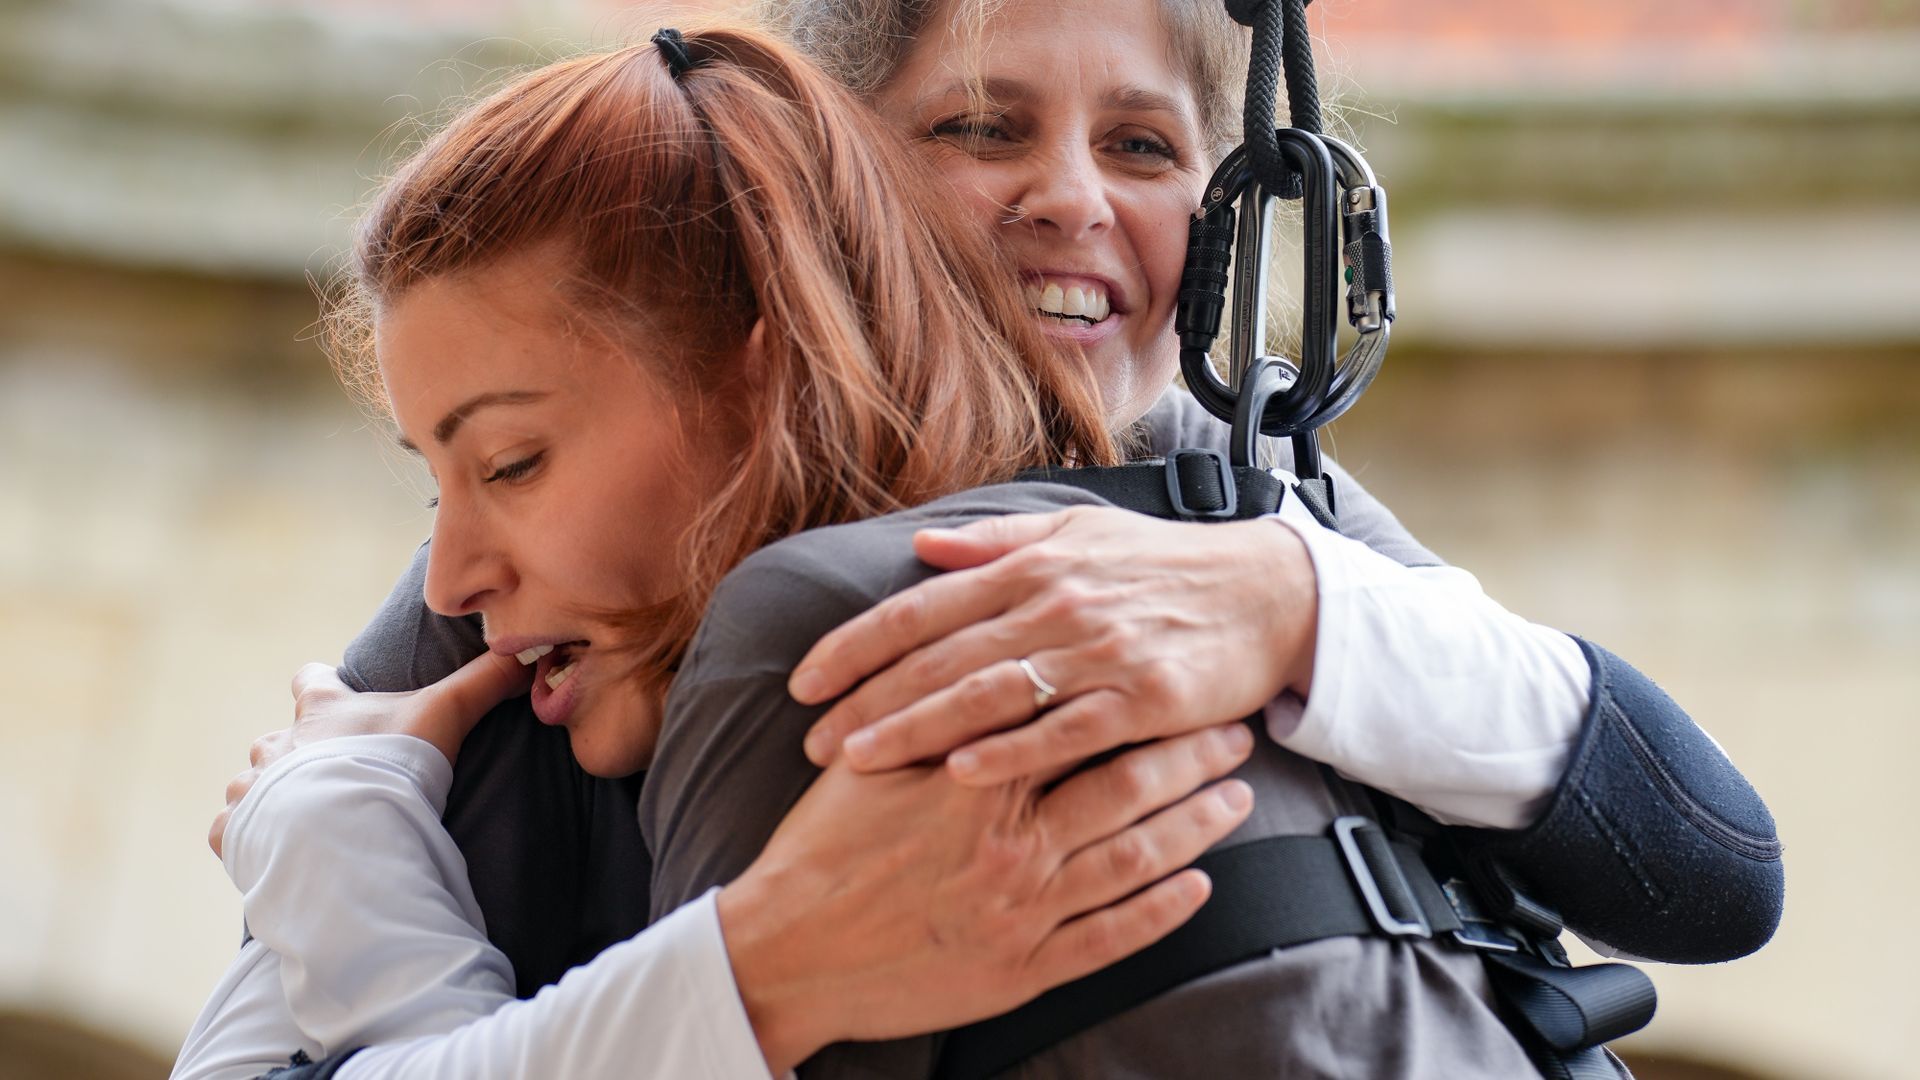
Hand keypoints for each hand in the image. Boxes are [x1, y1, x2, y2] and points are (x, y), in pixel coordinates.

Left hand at [208, 652, 528, 858]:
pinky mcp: (235, 834)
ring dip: (269, 798)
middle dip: (294, 755)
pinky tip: (273, 853)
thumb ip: (485, 683)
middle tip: (331, 779)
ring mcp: (250, 789)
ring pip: (249, 785)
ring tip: (303, 823)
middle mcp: (277, 743)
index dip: (319, 685)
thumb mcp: (445, 714)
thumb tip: (526, 652)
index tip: (331, 693)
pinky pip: (230, 831)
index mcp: (321, 709)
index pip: (310, 680)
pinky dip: (247, 840)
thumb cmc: (391, 764)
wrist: (346, 831)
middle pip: (275, 739)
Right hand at [717, 722, 1255, 1072]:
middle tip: (1236, 732)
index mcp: (976, 780)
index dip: (1139, 700)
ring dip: (1195, 828)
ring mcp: (1023, 910)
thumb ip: (925, 706)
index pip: (1080, 725)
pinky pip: (1110, 939)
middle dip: (1190, 758)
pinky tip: (1198, 888)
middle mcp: (1011, 842)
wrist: (786, 951)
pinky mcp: (1023, 970)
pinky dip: (1161, 913)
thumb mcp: (866, 762)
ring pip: (1133, 860)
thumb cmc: (821, 850)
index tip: (1182, 678)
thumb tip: (972, 654)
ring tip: (1238, 801)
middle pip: (1126, 787)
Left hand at [791, 506, 1315, 785]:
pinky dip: (1010, 751)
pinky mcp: (1144, 697)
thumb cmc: (1166, 567)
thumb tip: (921, 547)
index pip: (921, 607)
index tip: (805, 681)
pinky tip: (960, 774)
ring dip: (917, 728)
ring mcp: (1099, 651)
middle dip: (867, 699)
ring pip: (988, 692)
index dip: (856, 645)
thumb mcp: (1080, 534)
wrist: (1270, 592)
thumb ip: (997, 545)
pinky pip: (1064, 730)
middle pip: (940, 656)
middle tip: (812, 742)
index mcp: (1030, 566)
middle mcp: (1054, 604)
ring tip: (859, 760)